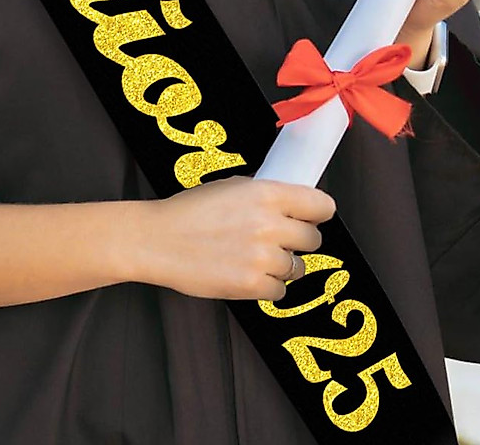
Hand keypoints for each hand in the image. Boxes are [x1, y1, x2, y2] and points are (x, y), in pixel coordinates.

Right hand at [138, 177, 335, 301]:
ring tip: (255, 258)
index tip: (311, 217)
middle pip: (313, 239)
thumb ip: (263, 195)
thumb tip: (289, 205)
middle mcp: (269, 224)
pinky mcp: (252, 284)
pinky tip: (246, 273)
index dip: (317, 212)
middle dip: (297, 240)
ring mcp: (262, 257)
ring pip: (298, 268)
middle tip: (277, 239)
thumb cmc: (188, 212)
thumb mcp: (228, 188)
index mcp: (265, 194)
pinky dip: (266, 285)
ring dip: (281, 265)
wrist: (158, 240)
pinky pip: (280, 291)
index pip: (320, 205)